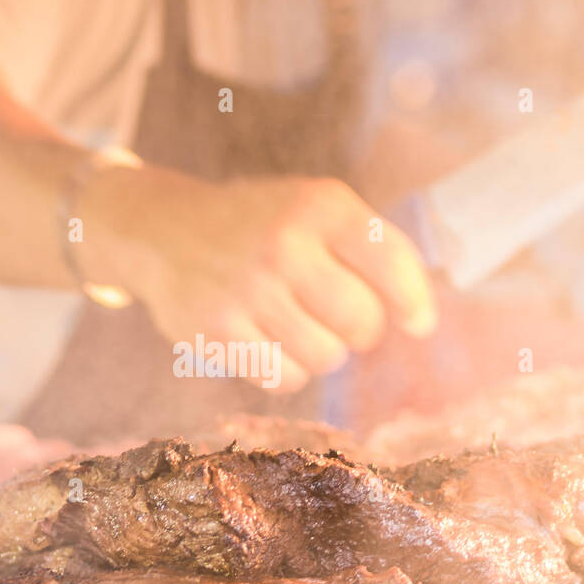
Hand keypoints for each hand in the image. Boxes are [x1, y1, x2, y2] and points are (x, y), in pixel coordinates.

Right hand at [76, 166, 437, 391]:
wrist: (162, 231)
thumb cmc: (258, 226)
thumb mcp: (312, 208)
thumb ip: (369, 248)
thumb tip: (421, 320)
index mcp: (319, 205)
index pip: (390, 263)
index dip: (413, 302)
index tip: (418, 325)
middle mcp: (283, 242)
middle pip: (361, 324)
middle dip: (358, 331)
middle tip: (336, 317)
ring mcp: (247, 289)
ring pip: (325, 358)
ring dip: (319, 351)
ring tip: (295, 324)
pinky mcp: (216, 330)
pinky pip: (281, 378)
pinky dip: (283, 369)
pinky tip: (265, 340)